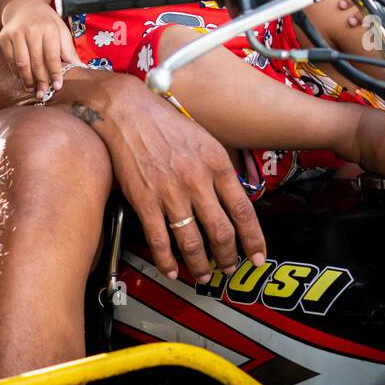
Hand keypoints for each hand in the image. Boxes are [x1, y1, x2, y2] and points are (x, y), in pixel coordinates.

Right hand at [0, 0, 80, 99]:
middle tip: (44, 92)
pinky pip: (10, 60)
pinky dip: (16, 72)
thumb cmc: (45, 21)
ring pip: (21, 63)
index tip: (57, 87)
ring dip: (27, 79)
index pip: (52, 56)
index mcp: (48, 28)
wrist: (22, 6)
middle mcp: (31, 30)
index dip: (55, 73)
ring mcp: (16, 33)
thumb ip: (68, 50)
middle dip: (41, 80)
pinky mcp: (4, 37)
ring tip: (33, 89)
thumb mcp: (60, 30)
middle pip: (36, 62)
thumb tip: (81, 68)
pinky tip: (23, 78)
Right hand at [68, 73, 266, 283]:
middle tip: (229, 268)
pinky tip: (171, 269)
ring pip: (192, 243)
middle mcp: (197, 179)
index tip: (258, 257)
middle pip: (221, 232)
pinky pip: (160, 240)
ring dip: (200, 265)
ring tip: (203, 274)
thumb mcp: (203, 138)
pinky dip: (166, 261)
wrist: (127, 110)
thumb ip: (219, 168)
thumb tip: (233, 197)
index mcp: (216, 162)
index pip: (243, 210)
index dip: (253, 239)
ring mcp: (170, 192)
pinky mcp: (145, 200)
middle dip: (229, 257)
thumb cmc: (164, 121)